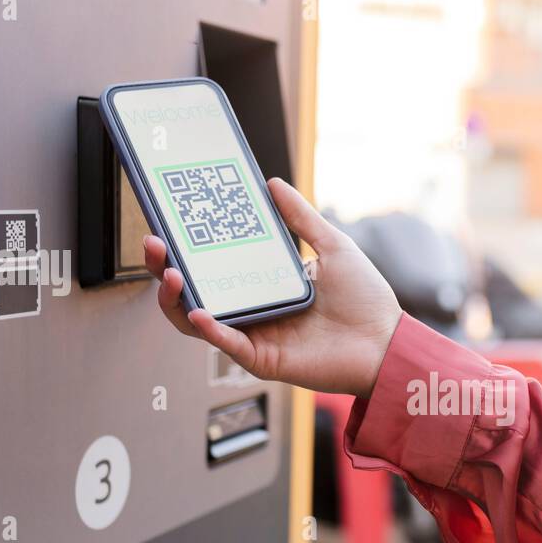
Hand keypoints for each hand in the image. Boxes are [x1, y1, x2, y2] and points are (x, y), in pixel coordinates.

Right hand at [144, 178, 401, 397]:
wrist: (387, 341)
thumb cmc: (365, 300)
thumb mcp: (332, 246)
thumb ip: (300, 217)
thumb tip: (272, 183)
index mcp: (262, 283)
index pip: (211, 264)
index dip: (185, 246)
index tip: (169, 220)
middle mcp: (252, 309)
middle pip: (191, 292)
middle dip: (164, 268)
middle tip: (154, 243)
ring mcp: (254, 335)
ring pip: (196, 320)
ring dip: (176, 298)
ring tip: (171, 273)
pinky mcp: (263, 359)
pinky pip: (227, 344)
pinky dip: (209, 328)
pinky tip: (197, 310)